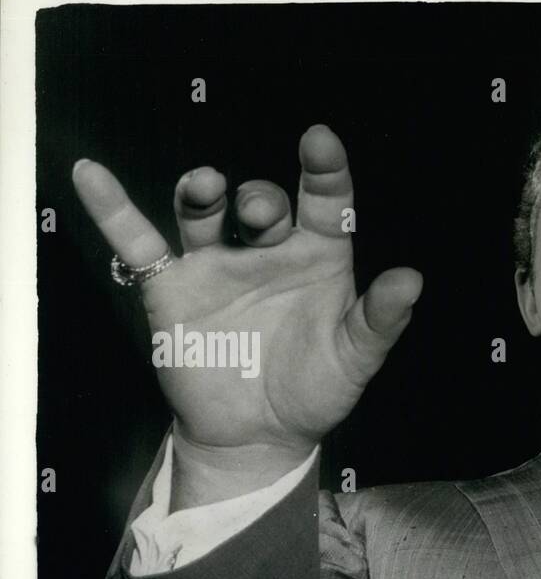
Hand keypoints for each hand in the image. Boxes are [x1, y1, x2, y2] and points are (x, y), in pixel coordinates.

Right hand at [72, 126, 421, 502]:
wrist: (258, 437)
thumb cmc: (314, 392)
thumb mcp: (355, 360)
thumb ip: (379, 320)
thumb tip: (411, 280)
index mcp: (318, 258)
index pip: (325, 203)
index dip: (324, 170)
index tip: (320, 140)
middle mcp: (266, 251)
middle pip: (260, 204)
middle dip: (259, 199)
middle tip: (258, 211)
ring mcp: (216, 264)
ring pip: (203, 211)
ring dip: (203, 192)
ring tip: (208, 187)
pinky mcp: (171, 287)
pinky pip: (137, 241)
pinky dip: (112, 208)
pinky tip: (91, 175)